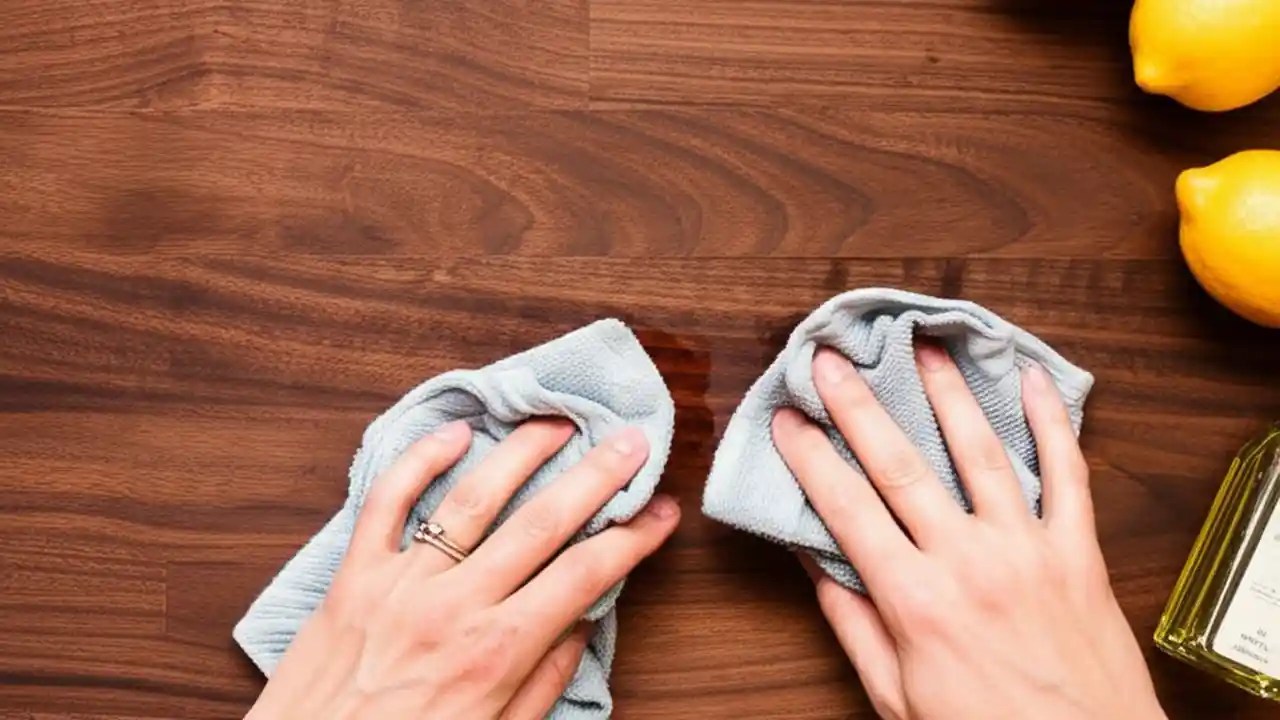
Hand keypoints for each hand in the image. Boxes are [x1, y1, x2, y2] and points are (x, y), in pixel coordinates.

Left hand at [247, 419, 679, 719]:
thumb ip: (542, 682)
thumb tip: (581, 625)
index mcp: (496, 652)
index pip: (584, 575)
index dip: (632, 538)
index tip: (662, 511)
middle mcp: (454, 606)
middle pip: (542, 522)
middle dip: (596, 476)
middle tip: (631, 440)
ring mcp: (401, 582)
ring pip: (473, 498)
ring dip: (522, 452)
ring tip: (558, 421)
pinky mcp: (352, 574)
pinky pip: (386, 502)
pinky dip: (418, 460)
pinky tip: (454, 432)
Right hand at [772, 345, 1165, 719]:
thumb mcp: (896, 696)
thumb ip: (854, 624)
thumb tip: (817, 562)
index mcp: (914, 601)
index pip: (847, 509)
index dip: (810, 458)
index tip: (786, 419)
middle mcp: (968, 563)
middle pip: (902, 467)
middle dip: (860, 406)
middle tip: (832, 360)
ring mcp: (1027, 550)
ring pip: (981, 453)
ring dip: (948, 394)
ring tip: (923, 347)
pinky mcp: (1079, 552)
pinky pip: (1068, 474)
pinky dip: (1051, 422)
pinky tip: (1031, 379)